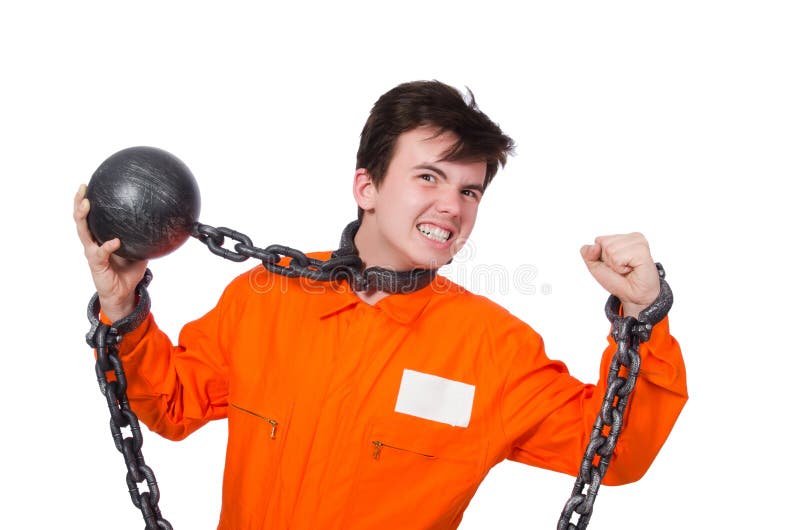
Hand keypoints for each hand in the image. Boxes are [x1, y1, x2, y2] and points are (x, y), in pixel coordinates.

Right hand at [73, 184, 148, 321]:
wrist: (123, 293)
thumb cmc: (129, 271)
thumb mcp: (140, 251)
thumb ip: (145, 238)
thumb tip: (162, 223)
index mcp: (100, 238)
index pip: (91, 217)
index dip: (86, 201)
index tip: (89, 185)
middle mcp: (93, 243)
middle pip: (80, 220)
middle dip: (79, 203)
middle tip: (83, 189)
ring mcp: (92, 253)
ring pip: (82, 232)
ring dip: (82, 217)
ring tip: (86, 204)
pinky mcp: (96, 265)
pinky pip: (100, 253)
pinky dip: (107, 246)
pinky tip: (115, 241)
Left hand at [580, 232, 659, 318]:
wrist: (633, 296)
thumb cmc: (618, 280)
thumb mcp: (596, 266)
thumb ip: (588, 253)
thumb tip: (595, 245)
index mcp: (623, 237)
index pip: (599, 240)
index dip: (601, 257)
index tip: (614, 265)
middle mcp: (632, 237)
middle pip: (604, 243)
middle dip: (608, 260)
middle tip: (622, 268)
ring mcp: (639, 243)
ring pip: (610, 249)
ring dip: (615, 265)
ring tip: (627, 269)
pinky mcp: (642, 251)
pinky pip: (619, 257)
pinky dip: (621, 268)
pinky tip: (632, 269)